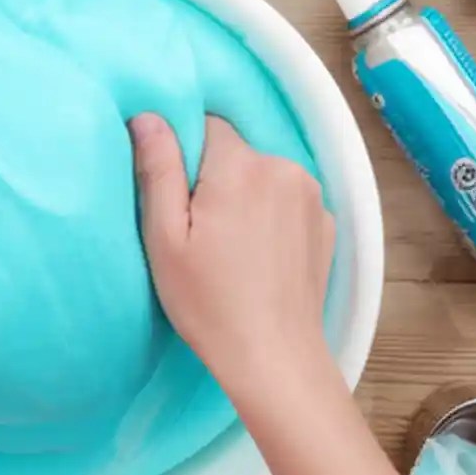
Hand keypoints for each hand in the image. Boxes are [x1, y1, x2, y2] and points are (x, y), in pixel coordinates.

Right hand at [129, 113, 333, 389]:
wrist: (274, 357)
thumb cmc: (209, 303)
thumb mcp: (165, 238)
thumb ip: (158, 170)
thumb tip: (148, 116)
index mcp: (240, 167)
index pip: (205, 125)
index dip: (183, 159)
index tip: (176, 203)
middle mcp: (284, 168)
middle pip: (234, 152)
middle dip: (213, 180)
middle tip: (199, 234)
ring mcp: (312, 196)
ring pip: (262, 175)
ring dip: (244, 197)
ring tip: (231, 249)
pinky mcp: (327, 223)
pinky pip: (287, 200)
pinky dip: (271, 217)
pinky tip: (259, 258)